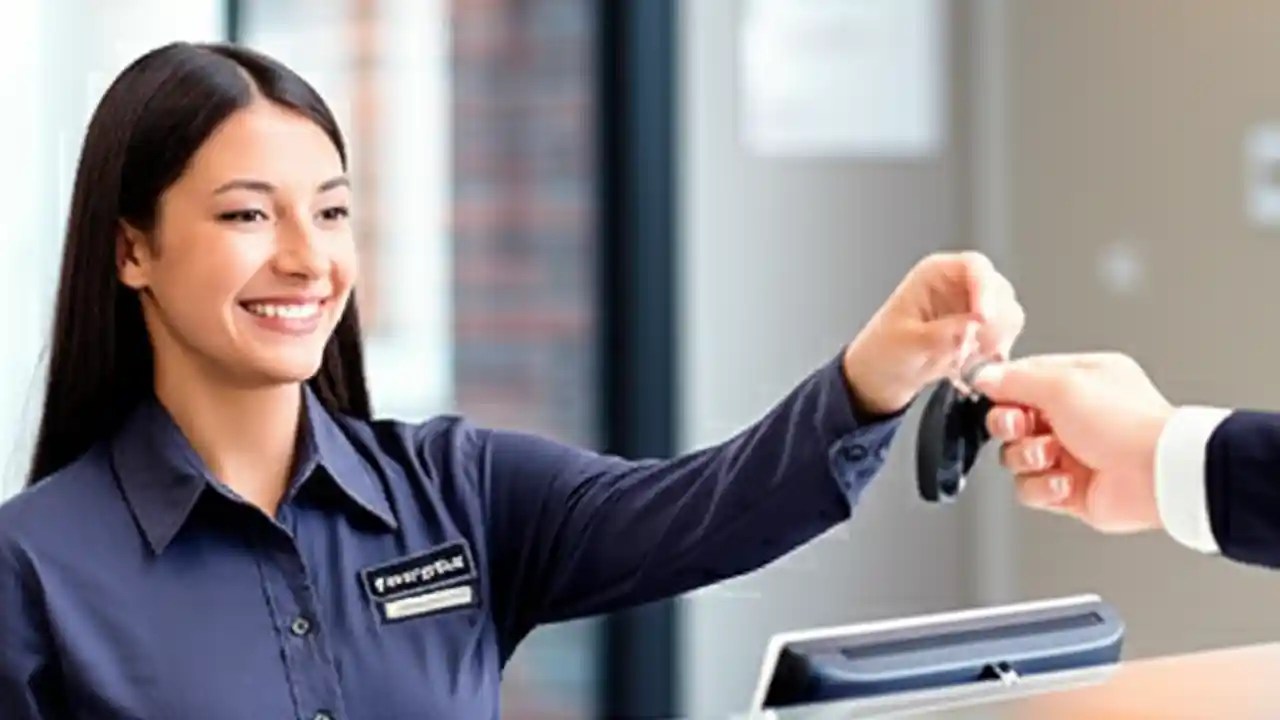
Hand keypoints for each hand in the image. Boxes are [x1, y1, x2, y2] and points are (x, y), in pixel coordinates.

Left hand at [842, 251, 1023, 416]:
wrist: (879, 381)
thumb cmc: (882, 352)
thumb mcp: (907, 343)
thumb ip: (942, 334)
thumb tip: (975, 325)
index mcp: (936, 274)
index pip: (974, 267)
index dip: (985, 290)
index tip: (984, 319)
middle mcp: (959, 286)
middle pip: (999, 290)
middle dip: (992, 322)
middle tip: (972, 348)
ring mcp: (973, 308)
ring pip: (1008, 315)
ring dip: (993, 340)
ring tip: (962, 360)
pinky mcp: (980, 332)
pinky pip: (1004, 338)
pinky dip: (992, 354)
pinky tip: (967, 367)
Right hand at [972, 353, 1175, 532]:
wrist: (1158, 474)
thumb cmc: (1126, 423)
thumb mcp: (1062, 383)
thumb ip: (1015, 378)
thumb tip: (983, 375)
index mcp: (1077, 382)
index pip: (1020, 381)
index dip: (1002, 391)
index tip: (998, 397)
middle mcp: (1073, 417)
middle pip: (1011, 420)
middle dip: (1009, 425)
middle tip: (1023, 427)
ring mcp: (1071, 455)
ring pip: (1015, 457)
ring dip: (1027, 458)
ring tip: (1053, 457)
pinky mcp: (1070, 491)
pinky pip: (1031, 490)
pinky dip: (1044, 488)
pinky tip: (1066, 482)